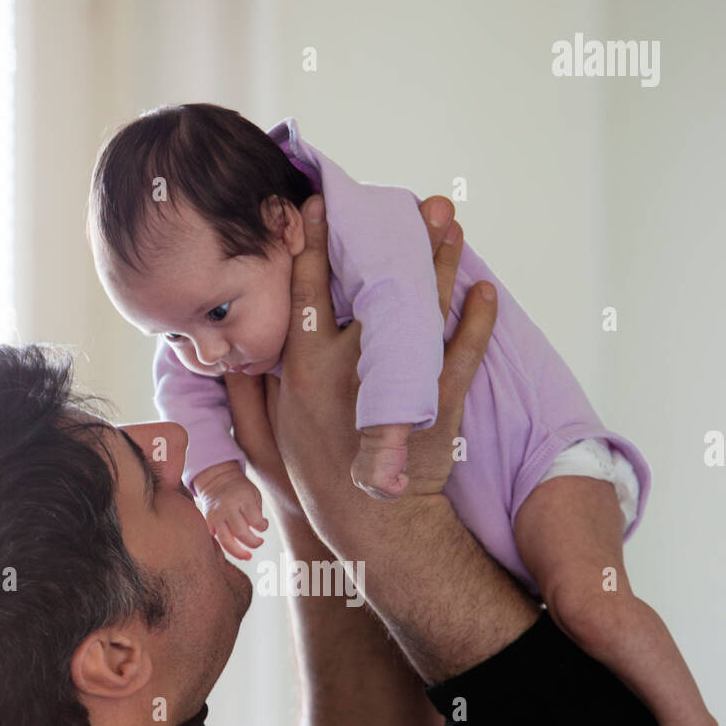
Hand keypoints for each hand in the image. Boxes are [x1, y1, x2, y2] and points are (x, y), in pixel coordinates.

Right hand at [195, 465, 267, 560]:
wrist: (217, 481)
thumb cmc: (241, 491)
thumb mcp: (254, 495)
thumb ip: (257, 514)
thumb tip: (256, 535)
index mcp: (243, 499)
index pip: (256, 521)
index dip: (263, 527)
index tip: (264, 525)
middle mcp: (228, 508)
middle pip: (241, 533)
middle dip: (253, 543)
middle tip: (260, 542)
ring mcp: (217, 515)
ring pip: (226, 541)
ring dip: (238, 553)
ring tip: (248, 557)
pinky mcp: (208, 521)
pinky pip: (216, 540)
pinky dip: (225, 547)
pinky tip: (233, 549)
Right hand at [253, 191, 497, 549]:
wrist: (371, 525)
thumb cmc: (315, 476)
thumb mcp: (270, 429)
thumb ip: (259, 381)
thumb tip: (241, 343)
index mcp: (306, 366)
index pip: (309, 288)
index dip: (315, 241)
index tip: (323, 203)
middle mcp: (351, 365)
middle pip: (376, 285)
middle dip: (395, 238)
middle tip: (415, 201)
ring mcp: (396, 380)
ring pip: (422, 307)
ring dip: (440, 262)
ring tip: (449, 223)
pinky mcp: (438, 401)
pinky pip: (462, 351)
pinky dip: (476, 320)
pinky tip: (483, 290)